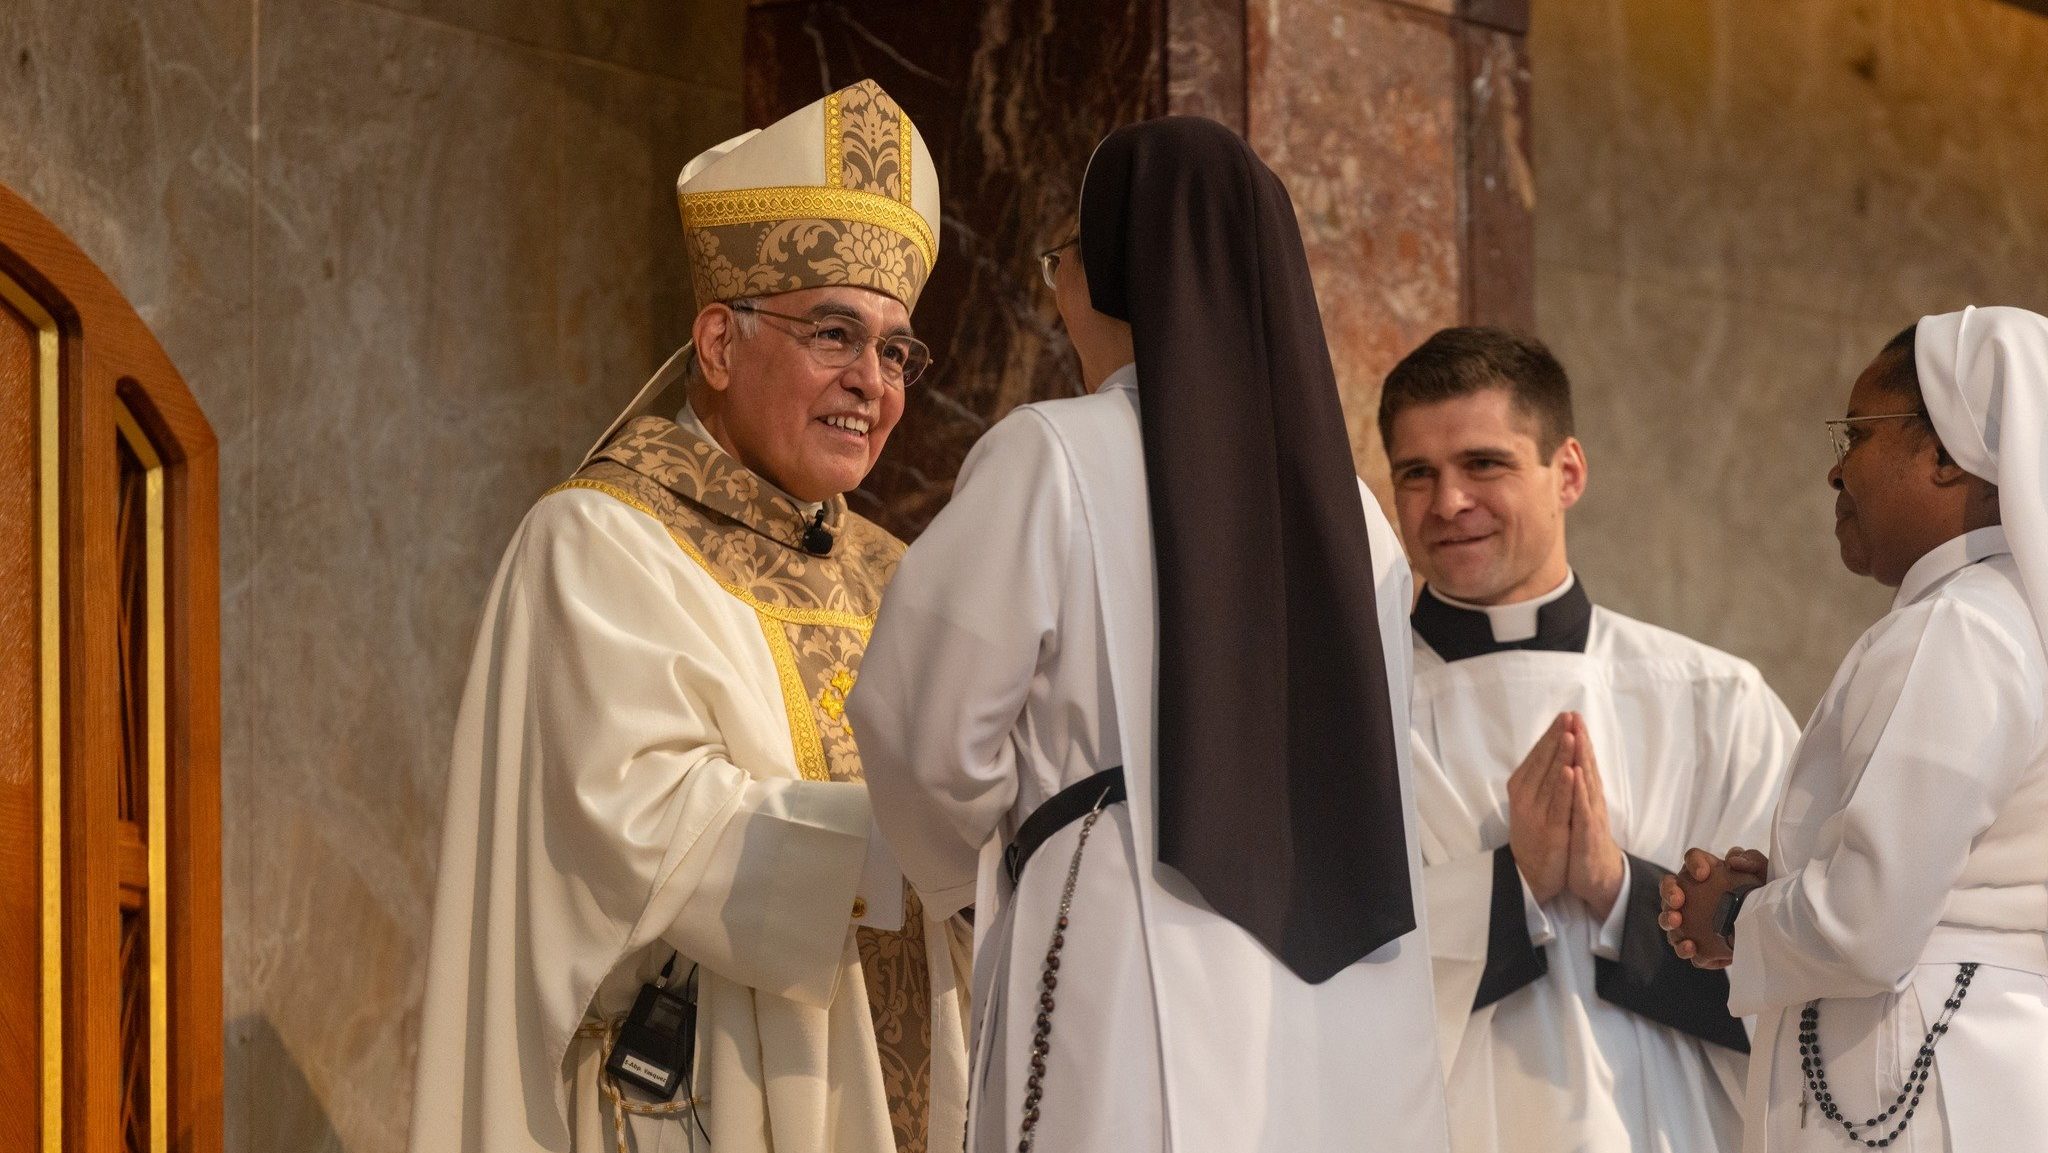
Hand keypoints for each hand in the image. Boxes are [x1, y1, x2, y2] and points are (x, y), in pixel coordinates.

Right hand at [1506, 714, 1576, 903]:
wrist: (1530, 872)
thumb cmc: (1533, 832)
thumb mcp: (1528, 801)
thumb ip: (1537, 778)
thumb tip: (1547, 749)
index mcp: (1520, 786)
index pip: (1537, 754)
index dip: (1551, 735)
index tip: (1564, 716)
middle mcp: (1525, 796)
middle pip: (1543, 762)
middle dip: (1557, 738)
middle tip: (1569, 717)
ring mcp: (1536, 813)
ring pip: (1552, 779)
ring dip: (1561, 756)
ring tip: (1569, 735)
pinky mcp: (1551, 829)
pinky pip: (1559, 804)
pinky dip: (1565, 787)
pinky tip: (1571, 771)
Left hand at [1563, 713, 1624, 920]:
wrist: (1598, 876)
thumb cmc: (1585, 841)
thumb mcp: (1578, 811)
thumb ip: (1576, 789)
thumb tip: (1571, 766)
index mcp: (1587, 796)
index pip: (1582, 763)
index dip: (1577, 739)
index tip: (1570, 715)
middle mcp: (1591, 802)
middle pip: (1586, 767)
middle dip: (1580, 740)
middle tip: (1574, 715)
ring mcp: (1591, 817)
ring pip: (1586, 784)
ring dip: (1581, 759)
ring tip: (1575, 735)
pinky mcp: (1587, 834)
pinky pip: (1581, 810)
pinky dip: (1578, 792)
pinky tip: (1574, 775)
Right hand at [1657, 847, 1765, 967]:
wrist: (1768, 930)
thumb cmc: (1762, 897)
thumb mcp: (1764, 875)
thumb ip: (1752, 860)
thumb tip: (1732, 860)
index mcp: (1705, 872)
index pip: (1692, 858)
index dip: (1693, 864)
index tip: (1703, 875)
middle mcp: (1690, 893)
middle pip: (1668, 886)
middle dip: (1669, 892)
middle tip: (1678, 900)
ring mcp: (1688, 919)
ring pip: (1667, 917)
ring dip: (1667, 919)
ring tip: (1676, 921)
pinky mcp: (1695, 943)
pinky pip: (1681, 945)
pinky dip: (1682, 947)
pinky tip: (1691, 947)